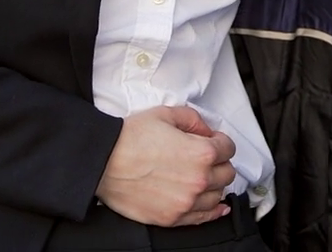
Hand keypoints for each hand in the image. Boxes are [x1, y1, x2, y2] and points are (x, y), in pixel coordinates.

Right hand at [95, 106, 237, 226]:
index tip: (214, 143)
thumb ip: (193, 119)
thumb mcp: (165, 115)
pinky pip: (204, 218)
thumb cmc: (129, 139)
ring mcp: (187, 201)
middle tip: (207, 159)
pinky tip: (217, 206)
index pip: (229, 148)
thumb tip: (205, 130)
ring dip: (213, 185)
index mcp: (202, 152)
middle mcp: (199, 179)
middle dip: (219, 163)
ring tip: (202, 179)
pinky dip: (214, 211)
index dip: (220, 142)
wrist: (103, 162)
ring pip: (218, 195)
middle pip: (226, 173)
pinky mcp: (173, 217)